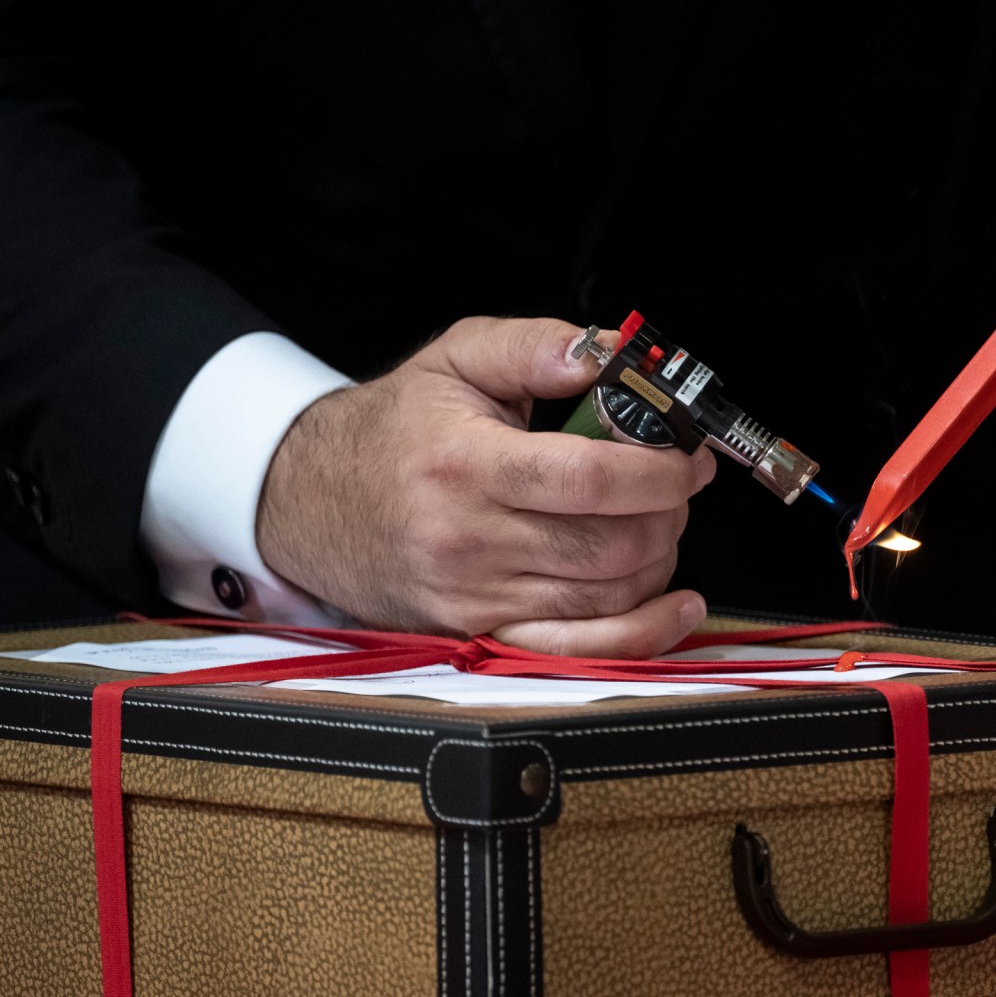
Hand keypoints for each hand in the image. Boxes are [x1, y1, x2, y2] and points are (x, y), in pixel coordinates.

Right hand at [258, 317, 714, 656]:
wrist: (308, 498)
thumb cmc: (392, 431)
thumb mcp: (455, 359)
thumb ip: (536, 346)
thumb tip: (605, 352)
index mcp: (465, 464)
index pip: (590, 478)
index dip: (660, 470)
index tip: (686, 457)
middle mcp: (468, 538)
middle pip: (611, 544)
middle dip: (668, 512)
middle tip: (674, 483)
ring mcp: (474, 596)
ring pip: (608, 595)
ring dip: (658, 557)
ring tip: (656, 519)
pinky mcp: (480, 633)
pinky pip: (580, 650)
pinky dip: (642, 631)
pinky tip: (675, 603)